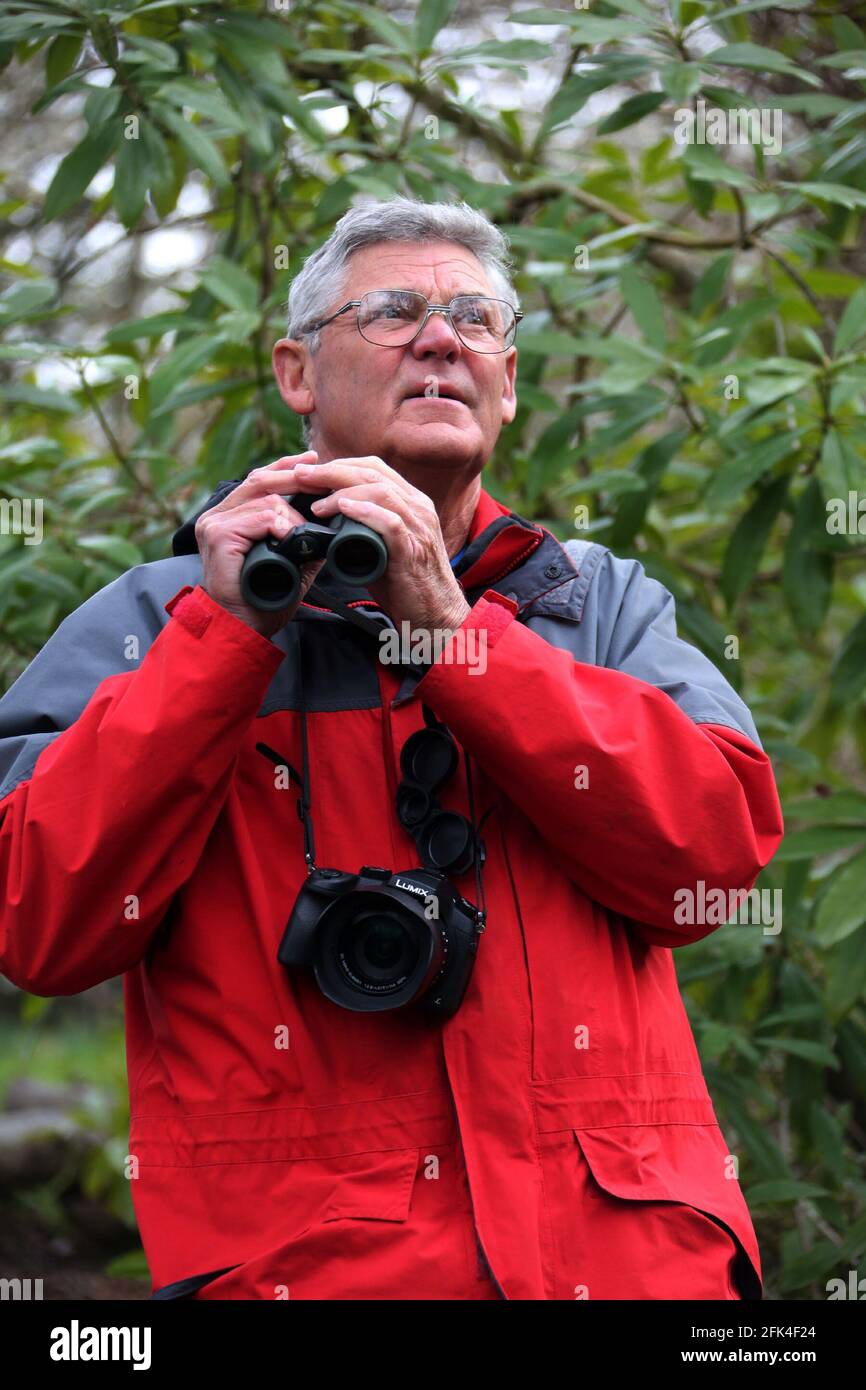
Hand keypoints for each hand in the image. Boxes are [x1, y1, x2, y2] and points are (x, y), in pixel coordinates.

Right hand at [195, 450, 327, 638]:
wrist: (241, 627)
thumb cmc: (262, 600)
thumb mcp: (290, 564)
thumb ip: (304, 541)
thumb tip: (332, 523)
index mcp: (230, 516)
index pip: (259, 479)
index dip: (286, 466)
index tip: (313, 460)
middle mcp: (218, 515)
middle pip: (261, 480)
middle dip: (295, 476)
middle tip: (322, 476)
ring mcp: (215, 523)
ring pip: (266, 499)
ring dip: (293, 515)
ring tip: (304, 536)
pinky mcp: (219, 535)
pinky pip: (261, 517)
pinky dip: (282, 525)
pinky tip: (292, 538)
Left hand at [289, 456, 472, 633]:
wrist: (435, 616)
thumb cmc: (406, 585)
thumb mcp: (383, 547)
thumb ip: (363, 528)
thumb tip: (326, 521)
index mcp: (411, 502)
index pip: (373, 468)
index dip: (339, 465)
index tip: (309, 472)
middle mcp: (418, 508)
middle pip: (372, 473)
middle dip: (332, 471)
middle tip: (301, 475)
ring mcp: (418, 527)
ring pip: (380, 491)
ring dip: (342, 491)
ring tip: (315, 503)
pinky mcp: (414, 549)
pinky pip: (390, 522)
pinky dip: (365, 512)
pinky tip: (344, 510)